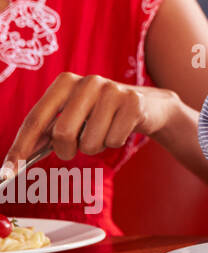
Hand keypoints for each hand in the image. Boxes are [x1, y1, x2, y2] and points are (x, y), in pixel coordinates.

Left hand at [1, 72, 182, 176]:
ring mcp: (113, 90)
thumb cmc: (102, 114)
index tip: (7, 170)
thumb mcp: (74, 116)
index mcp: (65, 82)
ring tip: (103, 133)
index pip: (36, 119)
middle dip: (67, 151)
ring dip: (95, 147)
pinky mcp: (134, 102)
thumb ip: (48, 132)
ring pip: (90, 141)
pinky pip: (114, 140)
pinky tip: (121, 129)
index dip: (20, 146)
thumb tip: (16, 160)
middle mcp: (88, 81)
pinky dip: (115, 142)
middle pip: (62, 133)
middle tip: (74, 149)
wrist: (149, 105)